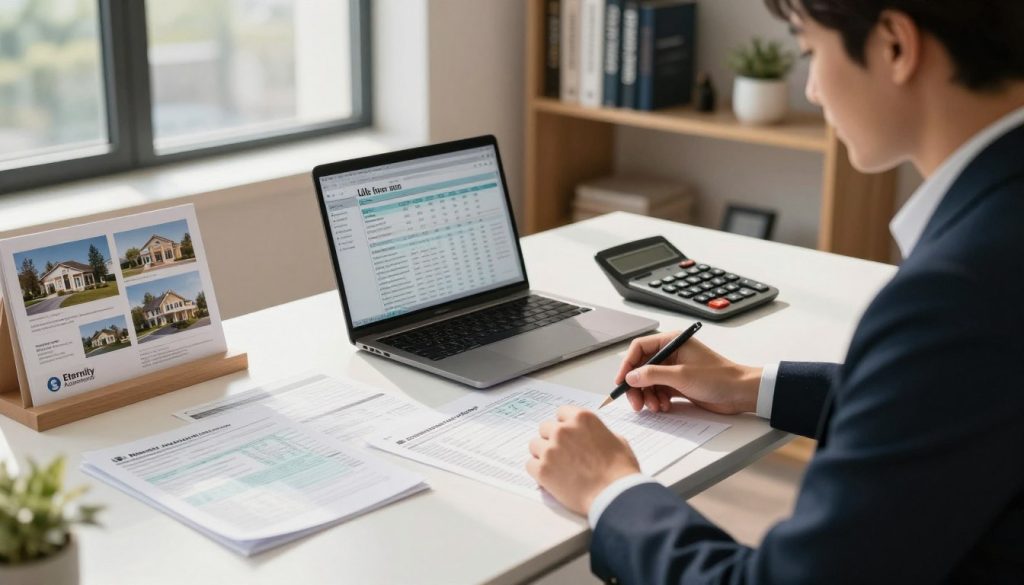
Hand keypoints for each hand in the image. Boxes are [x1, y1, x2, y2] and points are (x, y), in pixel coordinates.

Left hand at [526, 405, 639, 514]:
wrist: (614, 495)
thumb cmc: (620, 471)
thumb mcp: (617, 440)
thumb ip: (598, 432)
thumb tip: (592, 436)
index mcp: (582, 419)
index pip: (561, 412)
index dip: (564, 425)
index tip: (567, 435)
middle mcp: (563, 430)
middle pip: (545, 428)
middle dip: (552, 439)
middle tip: (562, 454)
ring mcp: (551, 449)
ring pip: (534, 445)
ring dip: (543, 454)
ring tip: (556, 467)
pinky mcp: (542, 470)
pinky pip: (530, 465)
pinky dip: (538, 471)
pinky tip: (550, 478)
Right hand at [615, 331, 761, 414]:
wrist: (740, 393)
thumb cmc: (718, 377)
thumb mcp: (681, 375)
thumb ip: (653, 375)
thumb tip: (631, 377)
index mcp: (672, 342)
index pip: (640, 348)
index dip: (627, 365)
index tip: (621, 381)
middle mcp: (671, 354)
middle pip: (642, 368)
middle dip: (637, 386)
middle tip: (636, 403)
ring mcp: (675, 370)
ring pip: (649, 382)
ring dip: (648, 396)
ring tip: (655, 407)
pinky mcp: (679, 384)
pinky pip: (660, 391)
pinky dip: (658, 400)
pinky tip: (664, 407)